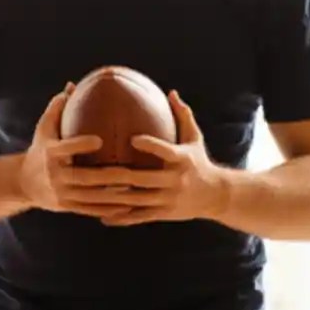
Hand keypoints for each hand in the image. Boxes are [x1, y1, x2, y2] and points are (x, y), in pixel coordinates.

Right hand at [20, 82, 129, 220]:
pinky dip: (109, 210)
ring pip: (91, 197)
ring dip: (114, 196)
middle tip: (131, 171)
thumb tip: (72, 85)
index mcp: (50, 153)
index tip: (99, 140)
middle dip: (108, 177)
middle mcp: (55, 175)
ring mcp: (61, 193)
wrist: (23, 183)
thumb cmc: (39, 149)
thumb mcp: (43, 128)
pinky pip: (91, 210)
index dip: (81, 145)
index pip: (66, 148)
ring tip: (136, 190)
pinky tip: (128, 207)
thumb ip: (57, 108)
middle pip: (84, 177)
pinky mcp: (67, 207)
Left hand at [86, 91, 228, 226]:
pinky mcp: (164, 214)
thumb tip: (170, 92)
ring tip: (91, 193)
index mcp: (182, 160)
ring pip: (137, 200)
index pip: (165, 151)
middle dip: (118, 175)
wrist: (217, 196)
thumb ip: (182, 115)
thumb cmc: (200, 161)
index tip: (131, 138)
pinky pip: (139, 216)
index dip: (149, 145)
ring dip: (114, 197)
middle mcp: (175, 181)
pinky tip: (102, 216)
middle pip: (143, 179)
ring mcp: (168, 199)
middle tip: (94, 168)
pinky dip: (121, 217)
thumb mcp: (195, 138)